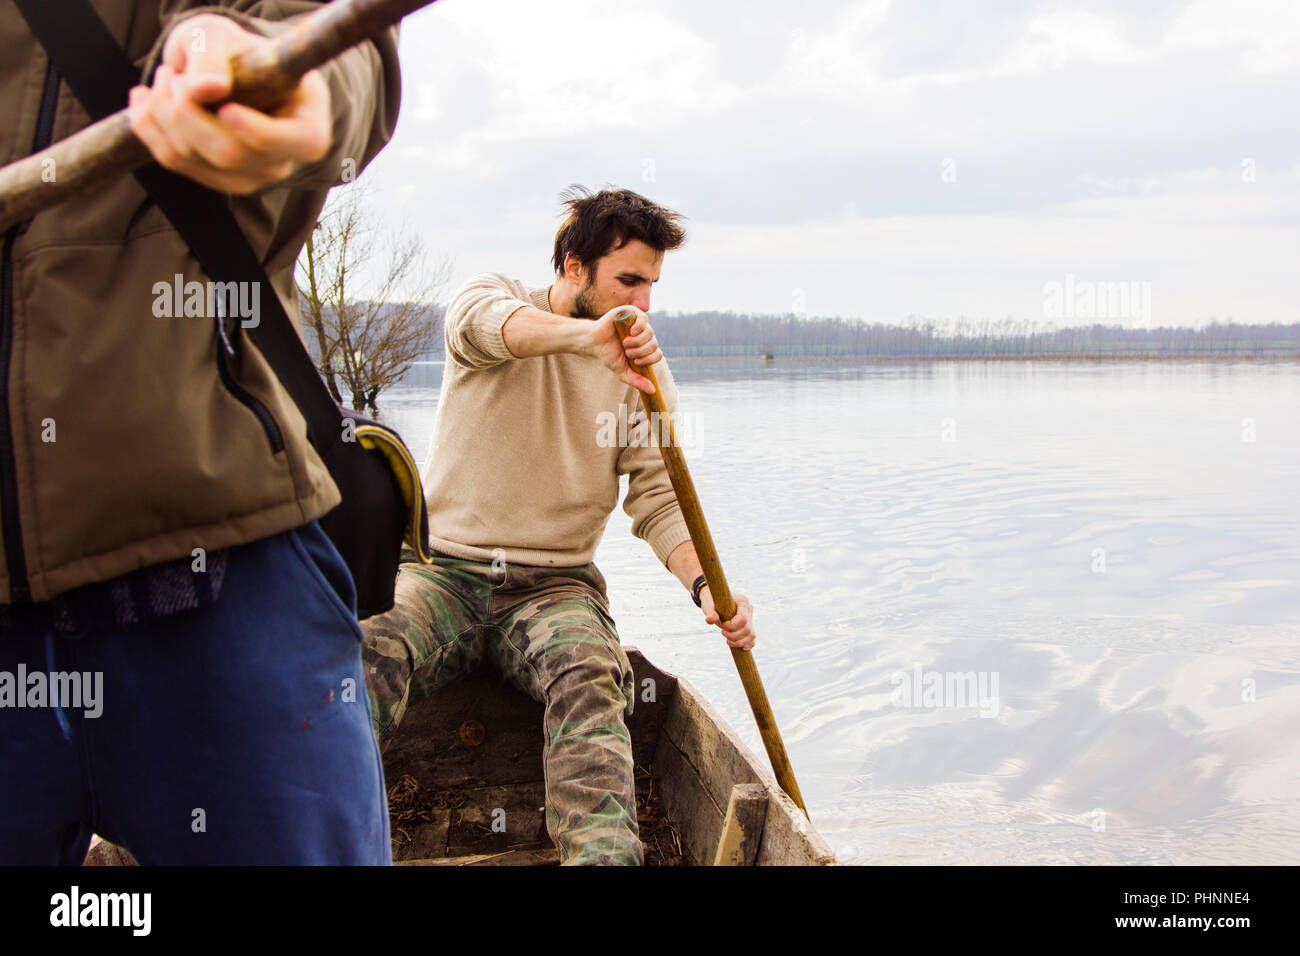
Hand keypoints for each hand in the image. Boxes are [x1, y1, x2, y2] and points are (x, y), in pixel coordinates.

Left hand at [128, 14, 331, 193]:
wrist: (228, 71)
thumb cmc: (237, 53)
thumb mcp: (224, 36)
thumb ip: (214, 54)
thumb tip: (208, 88)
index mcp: (307, 128)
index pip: (290, 143)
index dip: (255, 130)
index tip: (226, 107)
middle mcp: (283, 161)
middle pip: (229, 152)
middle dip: (185, 110)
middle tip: (174, 74)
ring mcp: (251, 177)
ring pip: (193, 157)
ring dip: (161, 111)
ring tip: (167, 78)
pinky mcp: (216, 181)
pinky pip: (173, 161)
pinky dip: (149, 125)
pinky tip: (149, 99)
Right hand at [584, 306, 662, 394]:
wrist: (593, 341)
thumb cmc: (608, 355)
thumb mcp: (623, 372)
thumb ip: (637, 381)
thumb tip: (653, 391)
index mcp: (644, 348)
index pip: (657, 354)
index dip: (649, 359)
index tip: (635, 362)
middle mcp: (644, 336)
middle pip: (654, 344)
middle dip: (641, 351)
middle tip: (628, 352)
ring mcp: (638, 324)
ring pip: (650, 333)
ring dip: (638, 341)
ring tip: (625, 343)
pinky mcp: (631, 313)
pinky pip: (644, 318)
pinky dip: (640, 326)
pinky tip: (632, 332)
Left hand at [702, 589, 755, 650]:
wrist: (714, 602)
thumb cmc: (712, 602)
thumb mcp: (709, 607)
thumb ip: (711, 613)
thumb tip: (709, 620)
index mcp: (742, 601)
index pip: (742, 619)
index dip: (732, 626)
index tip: (721, 625)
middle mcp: (749, 609)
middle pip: (747, 629)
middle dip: (733, 635)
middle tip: (722, 632)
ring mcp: (750, 618)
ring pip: (751, 635)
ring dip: (739, 642)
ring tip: (728, 641)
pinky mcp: (748, 626)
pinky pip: (753, 638)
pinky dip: (749, 644)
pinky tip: (742, 648)